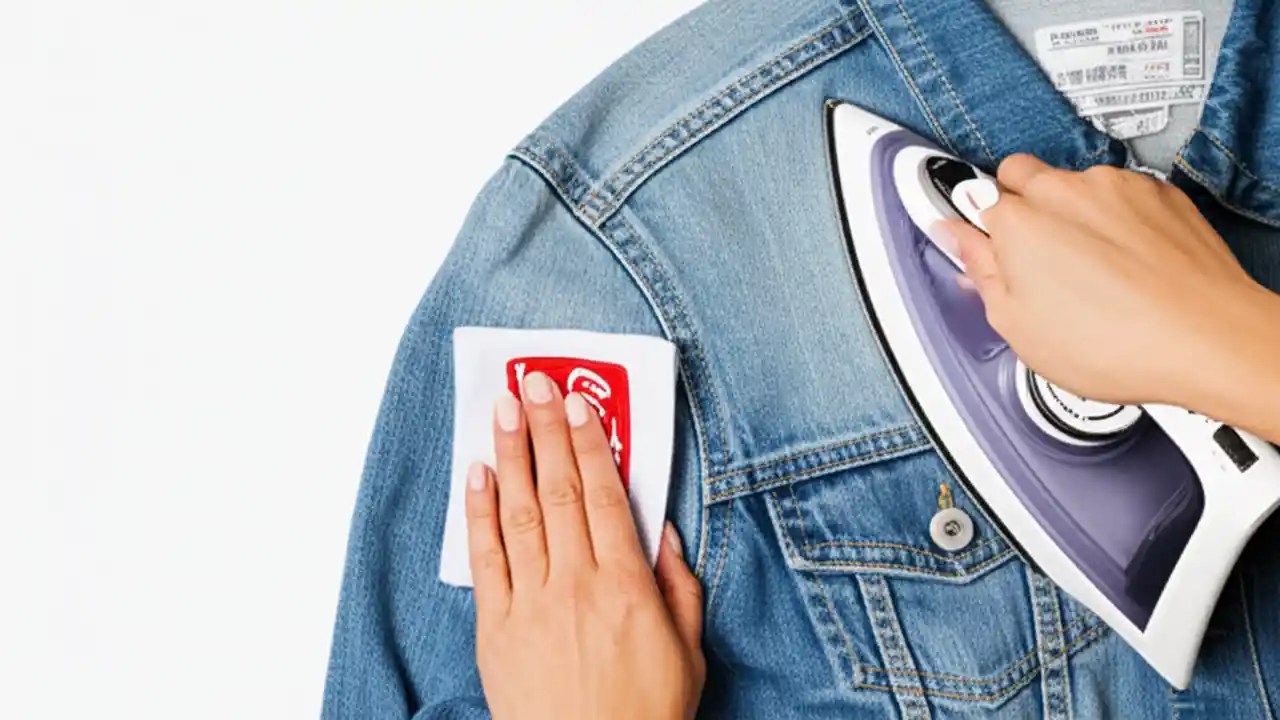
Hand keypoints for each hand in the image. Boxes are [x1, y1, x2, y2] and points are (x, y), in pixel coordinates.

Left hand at [464, 371, 704, 719]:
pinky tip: (477, 474)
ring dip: (510, 454)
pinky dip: (478, 513)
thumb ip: (680, 587)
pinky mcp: (496, 629)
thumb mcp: (690, 654)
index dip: (590, 443)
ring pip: (519, 512)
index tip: (578, 402)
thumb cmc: (645, 717)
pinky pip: (486, 558)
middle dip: (544, 429)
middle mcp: (577, 585)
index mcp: (627, 587)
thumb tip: (662, 530)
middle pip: (558, 490)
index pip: (603, 496)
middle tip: (531, 382)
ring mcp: (532, 605)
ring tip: (500, 409)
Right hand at [939, 154, 1276, 414]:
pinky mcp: (1156, 191)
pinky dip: (1115, 218)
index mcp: (1017, 222)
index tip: (980, 242)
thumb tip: (958, 241)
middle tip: (1029, 253)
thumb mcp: (1017, 326)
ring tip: (1087, 270)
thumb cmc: (1117, 342)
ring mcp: (1113, 187)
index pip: (972, 199)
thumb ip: (980, 272)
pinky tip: (1124, 264)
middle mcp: (1062, 190)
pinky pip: (1119, 193)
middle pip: (1018, 174)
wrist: (1206, 338)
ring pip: (1071, 183)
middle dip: (1016, 203)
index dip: (977, 227)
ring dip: (1069, 213)